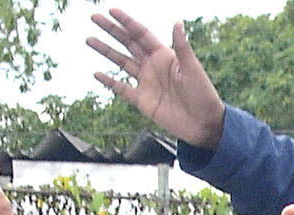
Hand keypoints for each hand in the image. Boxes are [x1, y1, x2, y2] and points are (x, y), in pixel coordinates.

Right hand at [89, 8, 226, 148]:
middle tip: (94, 17)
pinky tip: (97, 73)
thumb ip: (182, 47)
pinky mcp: (143, 101)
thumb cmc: (203, 94)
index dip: (127, 22)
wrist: (205, 124)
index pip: (141, 34)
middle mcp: (152, 66)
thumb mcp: (192, 69)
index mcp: (164, 56)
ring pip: (121, 62)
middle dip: (111, 30)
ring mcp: (146, 83)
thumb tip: (178, 22)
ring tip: (89, 39)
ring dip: (106, 51)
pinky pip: (122, 89)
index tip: (111, 11)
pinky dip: (109, 81)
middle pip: (127, 43)